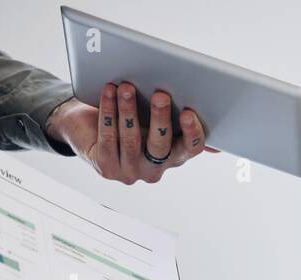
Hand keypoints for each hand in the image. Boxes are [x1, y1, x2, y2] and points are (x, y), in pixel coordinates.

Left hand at [46, 83, 216, 184]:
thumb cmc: (127, 120)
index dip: (192, 133)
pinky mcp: (107, 167)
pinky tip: (109, 93)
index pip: (190, 149)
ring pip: (131, 140)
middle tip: (160, 95)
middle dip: (161, 118)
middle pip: (161, 145)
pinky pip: (108, 137)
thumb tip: (213, 125)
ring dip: (129, 110)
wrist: (87, 128)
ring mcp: (130, 171)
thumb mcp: (154, 119)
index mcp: (174, 156)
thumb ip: (179, 124)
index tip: (188, 113)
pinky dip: (108, 112)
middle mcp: (155, 169)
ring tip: (126, 87)